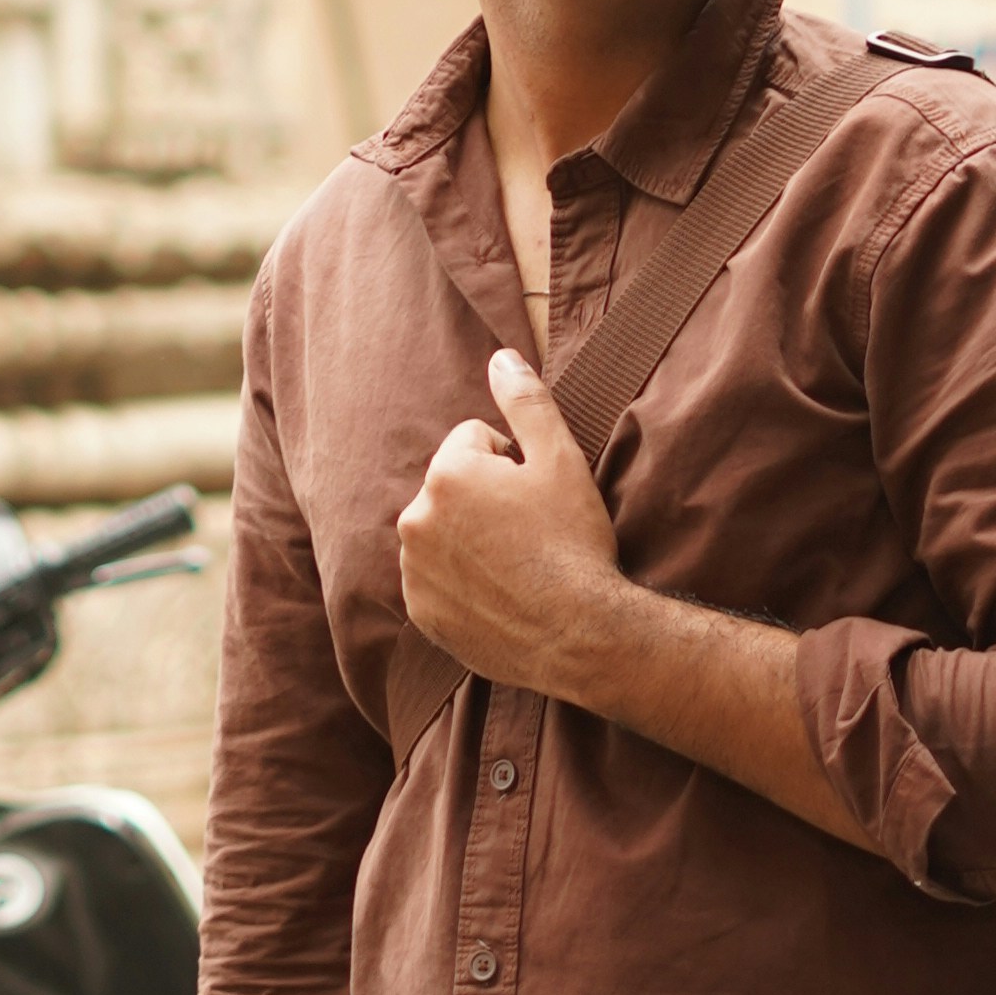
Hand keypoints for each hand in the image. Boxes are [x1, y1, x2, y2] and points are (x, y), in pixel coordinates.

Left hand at [395, 346, 623, 699]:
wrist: (581, 636)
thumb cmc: (573, 544)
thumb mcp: (561, 460)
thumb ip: (525, 402)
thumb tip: (500, 358)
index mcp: (446, 475)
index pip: (475, 441)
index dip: (514, 464)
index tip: (538, 498)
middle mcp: (416, 519)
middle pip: (454, 486)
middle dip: (486, 499)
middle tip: (531, 533)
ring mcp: (414, 571)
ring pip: (444, 531)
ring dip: (472, 539)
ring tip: (518, 566)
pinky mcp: (422, 613)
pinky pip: (437, 578)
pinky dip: (463, 581)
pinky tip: (501, 594)